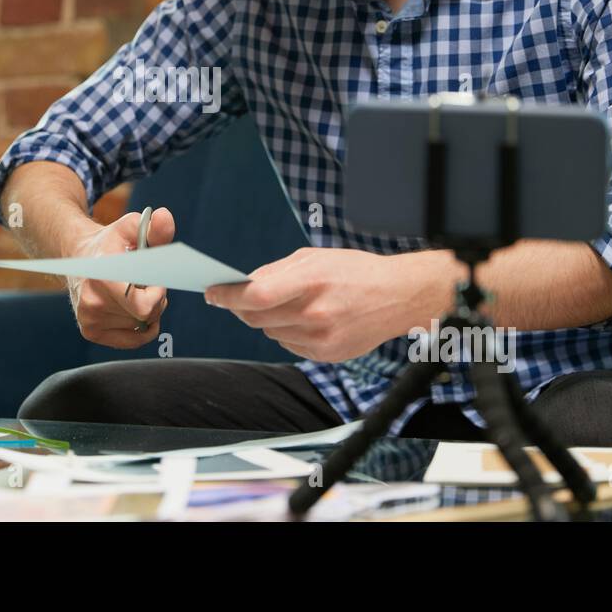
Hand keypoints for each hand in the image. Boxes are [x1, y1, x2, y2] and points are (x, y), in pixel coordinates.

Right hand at [63, 207, 175, 348]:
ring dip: (146, 313)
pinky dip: (141, 329)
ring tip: (135, 292)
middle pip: (146, 316)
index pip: (143, 306)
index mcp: (103, 276)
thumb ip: (154, 227)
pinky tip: (137, 311)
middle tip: (146, 283)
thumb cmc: (110, 243)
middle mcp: (91, 301)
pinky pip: (131, 341)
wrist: (78, 257)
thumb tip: (165, 217)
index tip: (156, 281)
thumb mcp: (130, 228)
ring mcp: (89, 319)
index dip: (158, 296)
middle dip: (155, 300)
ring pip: (139, 327)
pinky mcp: (90, 332)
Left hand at [203, 247, 440, 362]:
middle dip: (241, 308)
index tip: (212, 293)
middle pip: (256, 319)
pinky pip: (289, 345)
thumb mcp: (314, 257)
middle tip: (237, 298)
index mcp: (311, 282)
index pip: (255, 297)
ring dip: (267, 320)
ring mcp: (322, 339)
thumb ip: (275, 271)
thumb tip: (243, 285)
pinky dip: (287, 332)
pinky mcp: (327, 355)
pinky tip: (306, 319)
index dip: (227, 296)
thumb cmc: (355, 270)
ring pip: (270, 333)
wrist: (399, 297)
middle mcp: (316, 314)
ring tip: (288, 304)